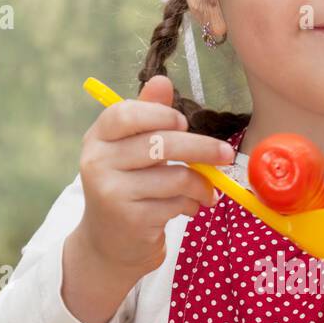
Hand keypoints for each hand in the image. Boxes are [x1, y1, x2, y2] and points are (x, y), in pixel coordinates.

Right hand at [77, 74, 235, 280]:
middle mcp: (98, 163)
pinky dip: (191, 204)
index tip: (184, 123)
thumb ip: (146, 115)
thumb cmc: (127, 187)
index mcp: (98, 138)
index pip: (126, 113)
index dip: (159, 114)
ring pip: (175, 177)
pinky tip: (189, 207)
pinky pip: (176, 203)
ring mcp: (111, 192)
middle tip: (225, 154)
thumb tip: (163, 80)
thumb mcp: (131, 150)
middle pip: (159, 144)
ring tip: (207, 191)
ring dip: (201, 184)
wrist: (110, 242)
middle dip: (201, 148)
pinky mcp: (130, 219)